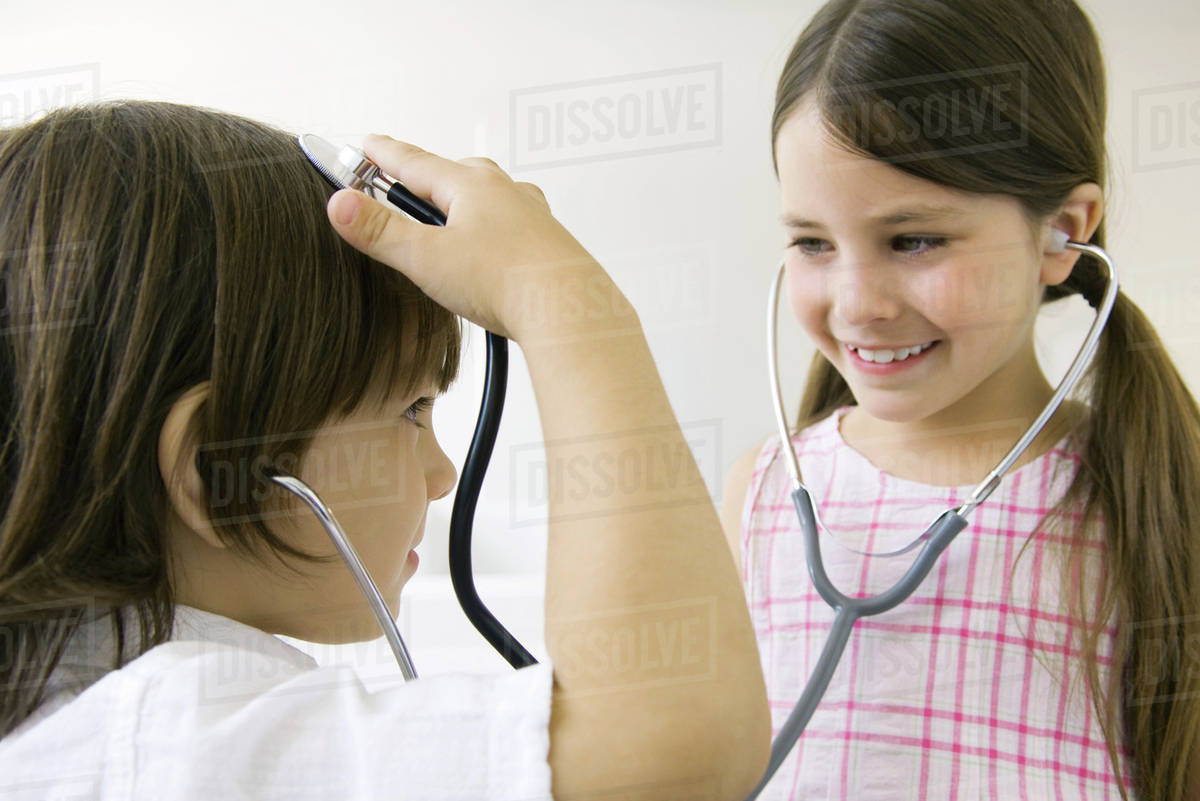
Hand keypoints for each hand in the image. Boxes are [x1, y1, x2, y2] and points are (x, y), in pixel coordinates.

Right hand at [326, 134, 615, 342]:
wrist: (572, 311)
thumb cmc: (506, 283)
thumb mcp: (427, 259)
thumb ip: (381, 232)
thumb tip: (339, 203)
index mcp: (471, 185)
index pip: (414, 162)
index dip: (384, 155)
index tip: (366, 144)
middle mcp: (505, 192)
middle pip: (454, 175)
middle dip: (425, 180)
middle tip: (400, 187)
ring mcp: (531, 216)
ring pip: (488, 198)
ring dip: (461, 206)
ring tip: (444, 226)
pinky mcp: (549, 245)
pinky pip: (511, 226)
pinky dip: (491, 231)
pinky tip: (490, 254)